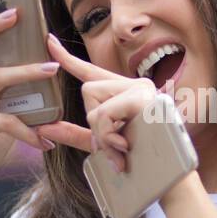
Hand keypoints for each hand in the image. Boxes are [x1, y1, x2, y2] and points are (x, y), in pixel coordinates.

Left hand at [35, 34, 156, 172]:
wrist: (171, 177)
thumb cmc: (143, 161)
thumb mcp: (103, 146)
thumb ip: (76, 135)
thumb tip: (45, 128)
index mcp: (126, 93)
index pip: (92, 72)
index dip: (68, 59)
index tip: (49, 40)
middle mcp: (136, 85)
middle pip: (88, 90)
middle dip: (94, 124)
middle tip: (113, 147)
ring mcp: (142, 89)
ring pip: (94, 100)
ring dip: (101, 131)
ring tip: (122, 148)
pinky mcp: (143, 98)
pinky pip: (105, 113)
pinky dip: (108, 134)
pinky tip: (126, 145)